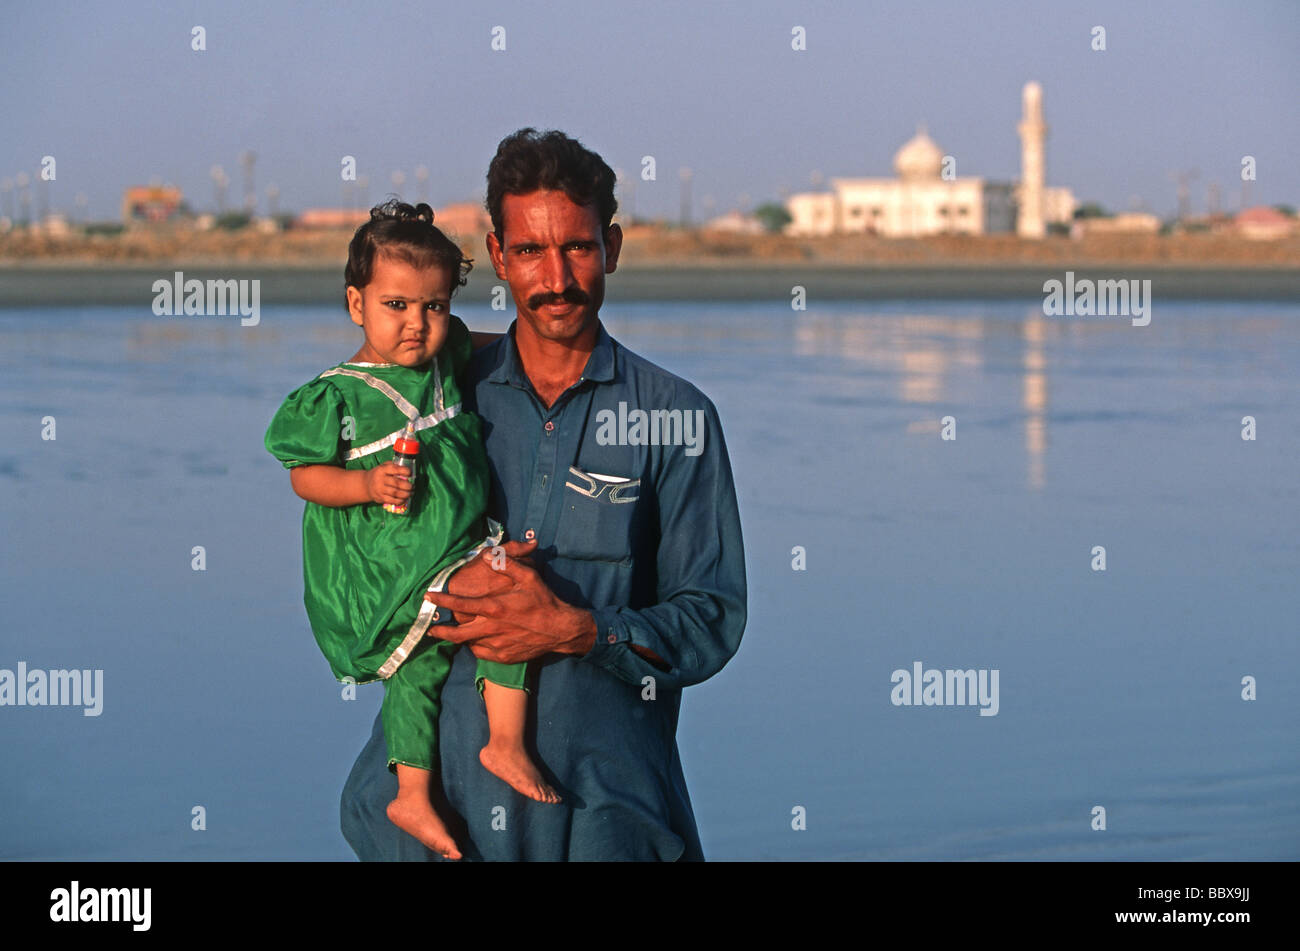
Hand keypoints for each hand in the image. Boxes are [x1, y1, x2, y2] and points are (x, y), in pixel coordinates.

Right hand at [364, 461, 412, 506]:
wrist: (365, 484)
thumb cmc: (379, 474)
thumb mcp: (384, 466)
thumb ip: (394, 466)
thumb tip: (408, 470)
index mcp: (382, 469)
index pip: (394, 469)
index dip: (404, 471)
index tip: (410, 473)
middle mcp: (380, 479)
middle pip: (396, 483)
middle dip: (407, 485)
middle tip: (413, 486)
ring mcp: (379, 489)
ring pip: (395, 493)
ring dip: (406, 494)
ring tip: (411, 493)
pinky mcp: (380, 498)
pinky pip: (392, 500)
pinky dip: (400, 500)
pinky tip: (404, 498)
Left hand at [424, 550, 596, 661]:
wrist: (560, 630)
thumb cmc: (543, 601)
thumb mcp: (529, 577)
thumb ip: (507, 564)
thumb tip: (487, 556)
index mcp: (494, 608)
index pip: (460, 604)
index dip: (441, 600)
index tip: (428, 597)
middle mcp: (491, 628)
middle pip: (456, 635)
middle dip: (439, 632)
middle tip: (430, 629)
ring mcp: (496, 645)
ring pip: (469, 645)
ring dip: (460, 639)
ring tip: (455, 633)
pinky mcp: (503, 657)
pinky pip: (482, 653)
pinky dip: (476, 647)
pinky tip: (478, 641)